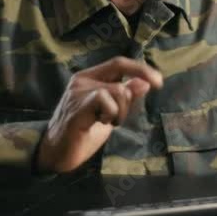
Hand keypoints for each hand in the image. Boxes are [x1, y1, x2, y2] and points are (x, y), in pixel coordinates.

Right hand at [37, 56, 162, 173]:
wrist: (57, 152)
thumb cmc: (84, 131)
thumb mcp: (111, 112)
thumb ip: (125, 97)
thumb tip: (145, 83)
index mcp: (90, 77)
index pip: (119, 62)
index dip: (141, 69)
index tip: (159, 82)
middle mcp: (82, 80)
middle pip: (120, 69)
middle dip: (130, 96)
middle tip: (119, 119)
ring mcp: (77, 92)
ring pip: (117, 89)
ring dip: (120, 111)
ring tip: (107, 122)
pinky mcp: (76, 108)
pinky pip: (104, 100)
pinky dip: (110, 113)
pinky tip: (99, 123)